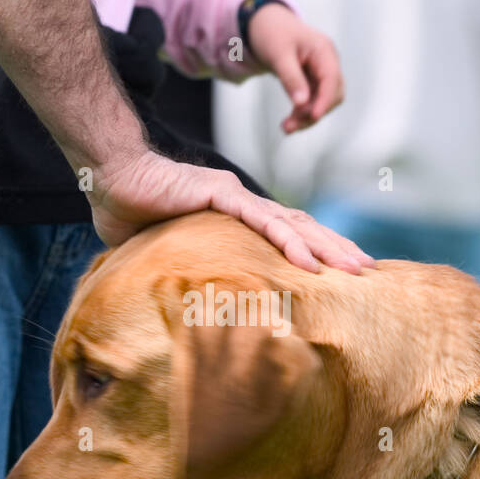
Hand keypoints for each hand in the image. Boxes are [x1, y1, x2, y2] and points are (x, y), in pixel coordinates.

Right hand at [89, 149, 372, 272]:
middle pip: (302, 227)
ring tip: (356, 270)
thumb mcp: (165, 251)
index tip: (342, 272)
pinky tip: (311, 264)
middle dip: (337, 249)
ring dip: (327, 249)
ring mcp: (237, 196)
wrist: (110, 177)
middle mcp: (244, 202)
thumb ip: (180, 268)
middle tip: (369, 272)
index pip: (286, 232)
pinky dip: (289, 243)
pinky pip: (263, 223)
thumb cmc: (131, 212)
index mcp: (236, 213)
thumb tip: (175, 302)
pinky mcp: (223, 195)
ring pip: (293, 225)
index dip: (316, 249)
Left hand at [246, 3, 343, 133]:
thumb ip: (291, 78)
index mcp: (324, 50)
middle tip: (289, 126)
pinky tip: (289, 122)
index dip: (325, 100)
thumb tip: (302, 103)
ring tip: (286, 128)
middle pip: (333, 95)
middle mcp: (328, 62)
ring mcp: (322, 73)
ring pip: (323, 102)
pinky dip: (302, 113)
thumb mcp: (278, 54)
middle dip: (314, 112)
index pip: (332, 79)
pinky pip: (313, 102)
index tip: (313, 117)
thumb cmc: (272, 34)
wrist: (265, 25)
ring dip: (307, 117)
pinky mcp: (314, 82)